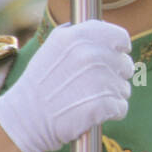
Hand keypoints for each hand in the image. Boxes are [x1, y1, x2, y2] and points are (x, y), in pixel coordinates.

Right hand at [0, 20, 133, 151]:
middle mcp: (91, 54)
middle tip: (92, 85)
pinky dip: (110, 112)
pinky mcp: (104, 104)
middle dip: (114, 75)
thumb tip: (104, 32)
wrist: (25, 119)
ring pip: (124, 87)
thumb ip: (79, 36)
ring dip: (111, 95)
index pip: (120, 37)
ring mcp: (99, 80)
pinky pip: (121, 107)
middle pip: (125, 64)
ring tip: (85, 99)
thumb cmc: (40, 84)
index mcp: (78, 37)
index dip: (120, 48)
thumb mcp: (53, 48)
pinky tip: (90, 112)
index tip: (115, 55)